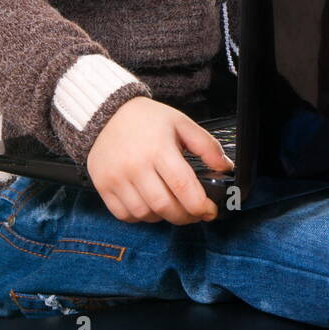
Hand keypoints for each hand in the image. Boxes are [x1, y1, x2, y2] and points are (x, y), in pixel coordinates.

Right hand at [86, 96, 233, 223]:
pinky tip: (149, 204)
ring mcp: (116, 178)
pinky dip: (140, 216)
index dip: (201, 206)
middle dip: (186, 216)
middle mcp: (135, 165)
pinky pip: (125, 215)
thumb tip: (225, 168)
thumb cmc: (146, 119)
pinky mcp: (103, 186)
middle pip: (165, 206)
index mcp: (158, 148)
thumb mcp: (181, 123)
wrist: (108, 113)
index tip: (210, 211)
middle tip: (194, 212)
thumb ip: (207, 146)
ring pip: (145, 214)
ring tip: (171, 205)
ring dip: (163, 216)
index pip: (183, 187)